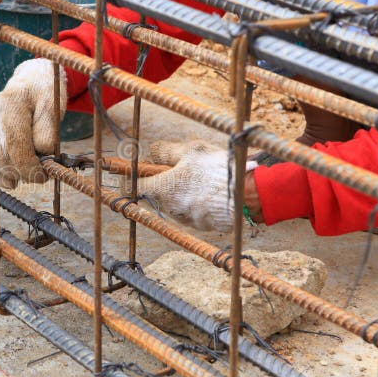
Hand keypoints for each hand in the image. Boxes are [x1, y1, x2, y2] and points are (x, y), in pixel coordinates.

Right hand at [0, 58, 65, 188]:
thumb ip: (48, 133)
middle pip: (0, 157)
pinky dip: (2, 170)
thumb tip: (40, 156)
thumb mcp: (54, 108)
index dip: (29, 167)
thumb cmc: (44, 96)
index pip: (15, 145)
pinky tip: (15, 165)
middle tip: (39, 174)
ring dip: (11, 174)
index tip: (43, 175)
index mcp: (10, 105)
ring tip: (27, 168)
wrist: (30, 83)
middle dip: (22, 173)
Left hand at [135, 140, 256, 231]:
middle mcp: (169, 207)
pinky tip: (210, 191)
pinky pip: (190, 211)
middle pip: (155, 194)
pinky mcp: (199, 225)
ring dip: (180, 191)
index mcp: (162, 188)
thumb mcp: (190, 150)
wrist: (246, 196)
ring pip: (173, 202)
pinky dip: (195, 201)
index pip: (134, 185)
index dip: (131, 176)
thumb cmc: (217, 169)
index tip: (130, 169)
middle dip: (162, 181)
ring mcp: (184, 219)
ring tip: (201, 178)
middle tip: (180, 168)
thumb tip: (151, 152)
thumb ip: (165, 151)